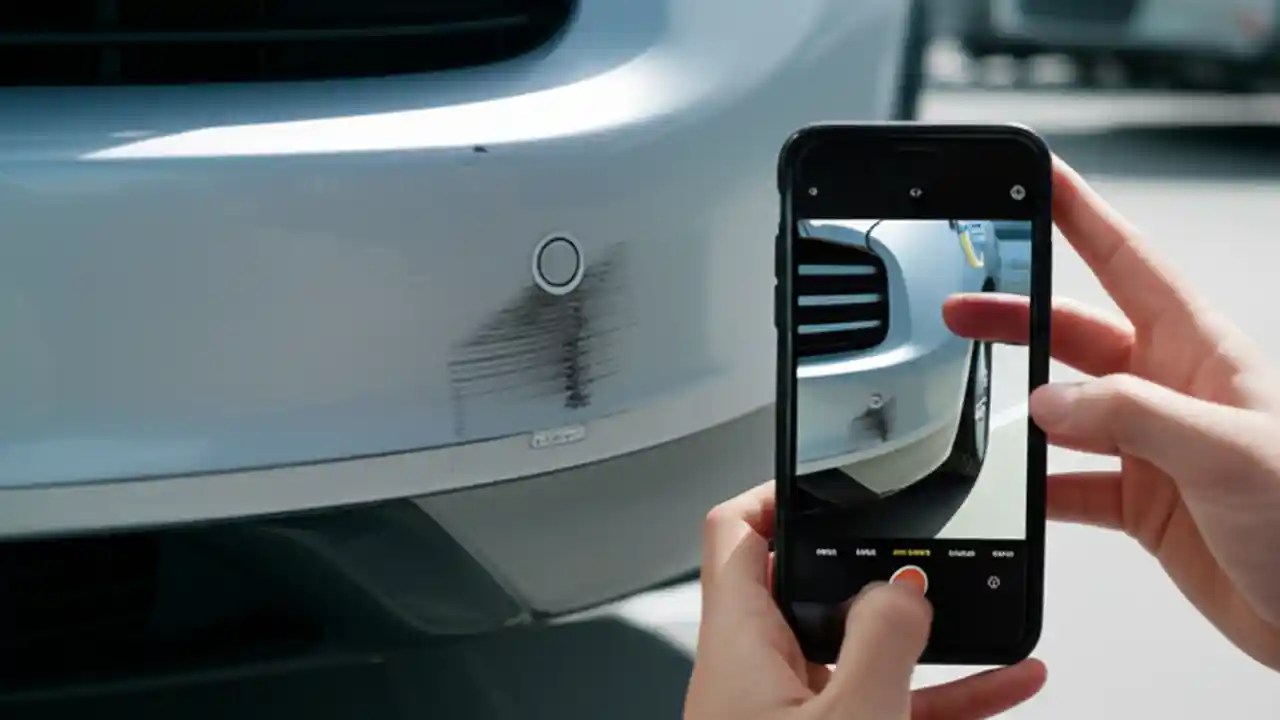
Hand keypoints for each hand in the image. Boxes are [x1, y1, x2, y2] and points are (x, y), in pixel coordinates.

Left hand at [684, 482, 1046, 719]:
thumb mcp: (850, 718)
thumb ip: (881, 640)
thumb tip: (903, 586)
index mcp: (740, 643)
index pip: (736, 535)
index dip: (776, 493)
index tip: (833, 475)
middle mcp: (759, 673)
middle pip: (813, 588)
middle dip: (878, 569)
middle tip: (931, 552)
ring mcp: (793, 716)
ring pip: (865, 653)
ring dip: (927, 637)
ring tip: (991, 620)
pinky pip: (889, 707)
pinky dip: (942, 696)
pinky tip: (1007, 688)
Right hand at [944, 158, 1279, 669]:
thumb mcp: (1227, 450)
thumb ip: (1130, 418)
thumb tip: (1048, 404)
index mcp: (1202, 352)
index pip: (1129, 263)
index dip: (1083, 216)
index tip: (1041, 179)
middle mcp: (1172, 391)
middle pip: (1078, 333)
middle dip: (1019, 313)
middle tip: (964, 304)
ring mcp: (1154, 448)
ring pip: (1067, 408)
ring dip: (1021, 403)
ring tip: (975, 393)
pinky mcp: (1144, 505)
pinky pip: (1071, 485)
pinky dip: (1038, 487)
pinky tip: (1017, 489)